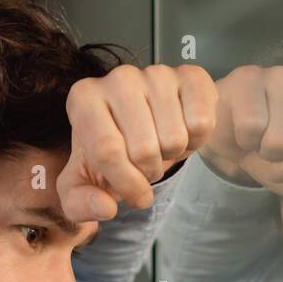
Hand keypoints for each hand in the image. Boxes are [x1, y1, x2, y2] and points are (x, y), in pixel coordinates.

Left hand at [59, 63, 216, 221]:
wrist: (149, 128)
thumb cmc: (113, 154)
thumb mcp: (84, 185)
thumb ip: (80, 203)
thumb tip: (106, 208)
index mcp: (84, 98)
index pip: (108, 150)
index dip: (127, 183)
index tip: (135, 194)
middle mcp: (118, 77)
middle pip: (144, 149)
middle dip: (149, 171)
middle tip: (146, 165)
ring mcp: (156, 73)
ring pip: (174, 138)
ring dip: (171, 156)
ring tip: (161, 147)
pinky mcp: (192, 76)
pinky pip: (202, 122)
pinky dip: (196, 140)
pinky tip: (183, 131)